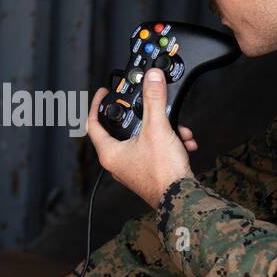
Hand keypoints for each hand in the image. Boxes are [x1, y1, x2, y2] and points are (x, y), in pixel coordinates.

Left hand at [86, 67, 197, 207]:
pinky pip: (155, 150)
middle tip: (149, 105)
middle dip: (144, 116)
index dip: (96, 105)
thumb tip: (152, 78)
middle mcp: (118, 163)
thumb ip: (154, 99)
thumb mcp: (157, 128)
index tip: (103, 93)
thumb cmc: (163, 173)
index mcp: (110, 153)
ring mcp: (133, 169)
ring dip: (163, 130)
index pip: (93, 124)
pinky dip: (168, 143)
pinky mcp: (148, 172)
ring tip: (177, 129)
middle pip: (123, 129)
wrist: (183, 198)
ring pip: (144, 139)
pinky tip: (183, 142)